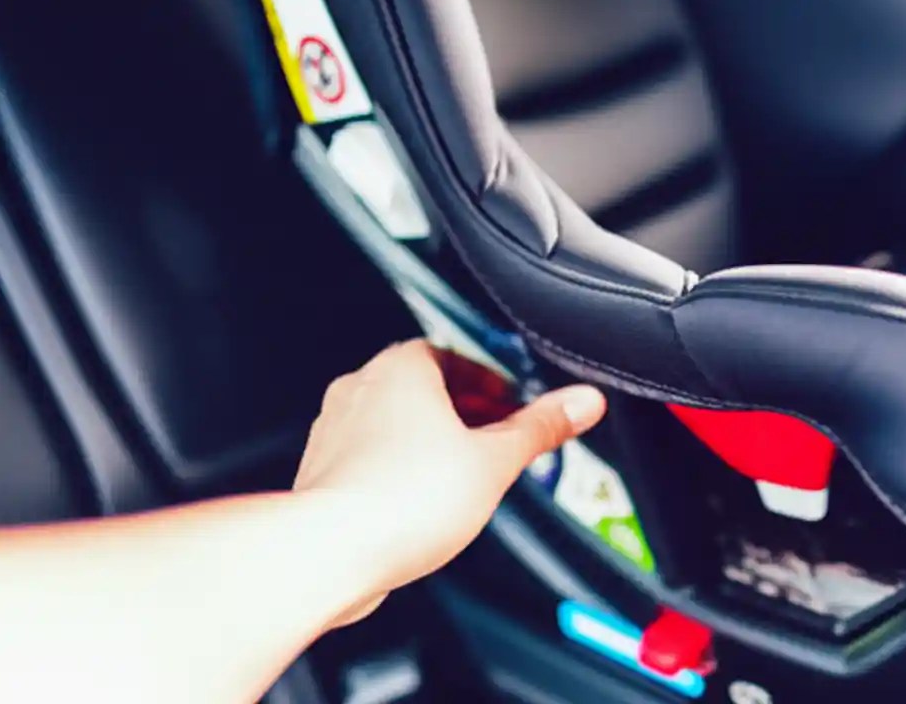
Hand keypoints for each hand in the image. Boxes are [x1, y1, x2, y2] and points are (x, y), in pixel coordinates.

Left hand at [292, 339, 605, 626]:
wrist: (331, 551)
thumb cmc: (403, 500)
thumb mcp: (495, 461)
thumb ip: (541, 428)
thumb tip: (582, 402)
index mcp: (403, 367)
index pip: (456, 355)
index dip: (491, 383)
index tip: (513, 406)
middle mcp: (361, 387)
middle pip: (425, 389)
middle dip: (465, 413)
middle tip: (497, 441)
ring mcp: (334, 428)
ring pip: (396, 423)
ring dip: (432, 442)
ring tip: (465, 476)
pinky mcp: (322, 469)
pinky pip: (371, 457)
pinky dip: (401, 469)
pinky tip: (423, 503)